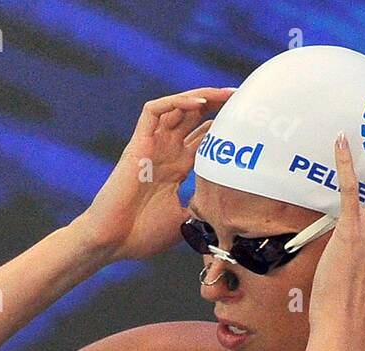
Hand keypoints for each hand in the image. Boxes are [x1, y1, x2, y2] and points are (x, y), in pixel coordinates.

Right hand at [69, 87, 234, 262]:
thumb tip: (230, 210)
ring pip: (177, 106)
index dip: (224, 127)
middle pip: (194, 116)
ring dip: (203, 96)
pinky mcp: (137, 143)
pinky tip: (200, 103)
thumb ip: (202, 208)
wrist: (113, 242)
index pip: (203, 137)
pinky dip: (177, 102)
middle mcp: (165, 152)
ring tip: (228, 94)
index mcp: (177, 168)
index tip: (250, 124)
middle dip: (219, 104)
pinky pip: (154, 110)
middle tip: (245, 99)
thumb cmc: (142, 235)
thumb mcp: (185, 221)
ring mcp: (152, 146)